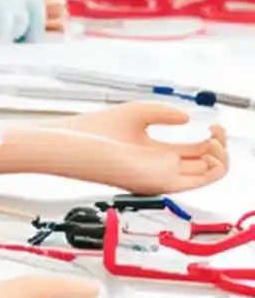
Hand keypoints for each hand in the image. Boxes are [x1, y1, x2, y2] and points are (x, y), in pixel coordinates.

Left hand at [51, 102, 228, 193]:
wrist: (73, 144)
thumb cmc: (96, 131)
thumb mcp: (137, 113)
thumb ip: (164, 114)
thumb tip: (188, 118)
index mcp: (157, 153)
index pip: (197, 152)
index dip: (213, 139)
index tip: (214, 124)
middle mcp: (161, 167)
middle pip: (207, 165)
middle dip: (222, 147)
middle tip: (216, 130)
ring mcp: (161, 176)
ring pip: (208, 176)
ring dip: (223, 157)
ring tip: (214, 137)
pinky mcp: (157, 182)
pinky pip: (198, 183)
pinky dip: (214, 167)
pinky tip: (208, 145)